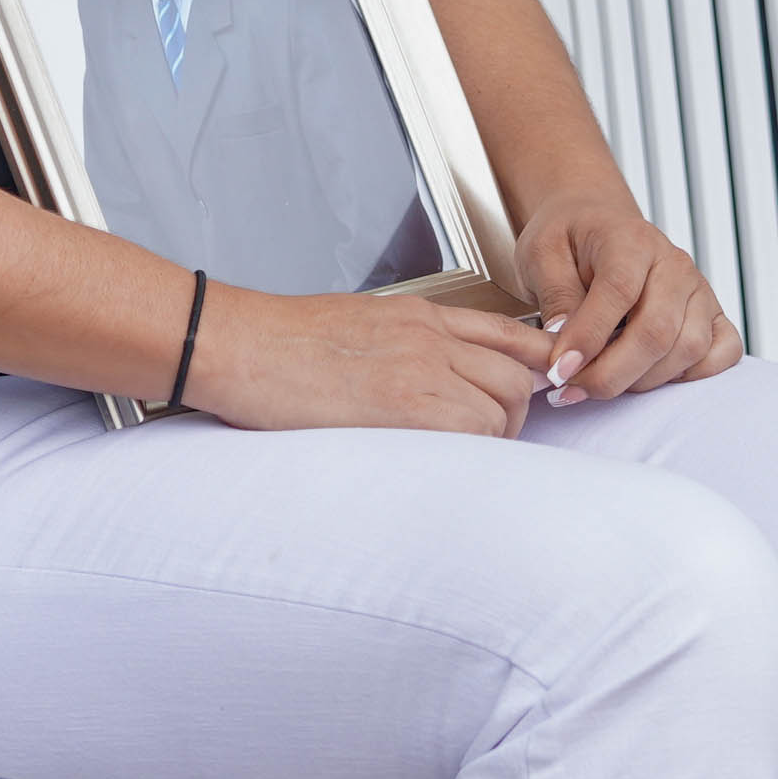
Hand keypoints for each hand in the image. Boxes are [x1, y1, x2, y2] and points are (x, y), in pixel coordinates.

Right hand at [187, 283, 553, 435]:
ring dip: (490, 440)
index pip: (507, 335)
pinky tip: (438, 463)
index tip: (540, 389)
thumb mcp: (355, 322)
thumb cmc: (277, 340)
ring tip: (452, 456)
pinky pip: (471, 433)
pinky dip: (468, 454)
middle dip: (513, 415)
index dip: (535, 366)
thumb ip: (400, 343)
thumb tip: (422, 378)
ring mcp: (422, 370)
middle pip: (516, 378)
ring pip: (501, 410)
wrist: (237, 342)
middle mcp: (429, 338)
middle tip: (485, 440)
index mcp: (417, 314)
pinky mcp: (406, 407)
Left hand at [516, 184, 741, 403]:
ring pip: (689, 348)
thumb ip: (556, 296)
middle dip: (611, 372)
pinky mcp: (714, 314)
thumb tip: (566, 346)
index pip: (620, 291)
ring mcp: (699, 290)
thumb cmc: (568, 241)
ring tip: (599, 382)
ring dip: (642, 379)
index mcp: (630, 239)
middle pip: (658, 330)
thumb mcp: (541, 254)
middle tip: (572, 389)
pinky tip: (648, 376)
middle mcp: (674, 264)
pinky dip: (691, 376)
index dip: (590, 336)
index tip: (559, 370)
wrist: (594, 226)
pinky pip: (723, 353)